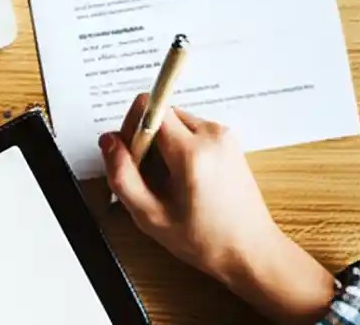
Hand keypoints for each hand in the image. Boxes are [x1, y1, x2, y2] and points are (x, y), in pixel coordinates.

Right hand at [100, 95, 335, 323]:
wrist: (252, 251)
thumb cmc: (206, 240)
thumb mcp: (151, 216)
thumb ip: (121, 175)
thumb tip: (108, 141)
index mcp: (192, 152)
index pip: (148, 107)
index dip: (131, 129)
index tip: (133, 158)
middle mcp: (212, 135)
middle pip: (159, 114)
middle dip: (145, 141)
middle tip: (150, 178)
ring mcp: (223, 136)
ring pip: (173, 122)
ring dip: (162, 145)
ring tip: (169, 183)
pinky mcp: (228, 141)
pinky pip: (190, 130)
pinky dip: (179, 147)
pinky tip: (184, 179)